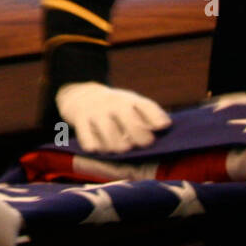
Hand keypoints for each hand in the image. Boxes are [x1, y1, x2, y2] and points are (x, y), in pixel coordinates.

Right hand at [55, 81, 171, 152]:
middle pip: (129, 120)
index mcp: (129, 100)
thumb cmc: (114, 107)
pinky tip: (98, 149)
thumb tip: (165, 126)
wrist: (81, 95)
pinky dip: (93, 145)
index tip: (163, 127)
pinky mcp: (80, 120)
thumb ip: (149, 114)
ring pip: (109, 131)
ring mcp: (96, 112)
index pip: (146, 106)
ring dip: (118, 144)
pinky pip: (87, 136)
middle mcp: (113, 104)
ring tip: (122, 150)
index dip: (156, 116)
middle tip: (144, 144)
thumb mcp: (131, 104)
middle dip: (139, 135)